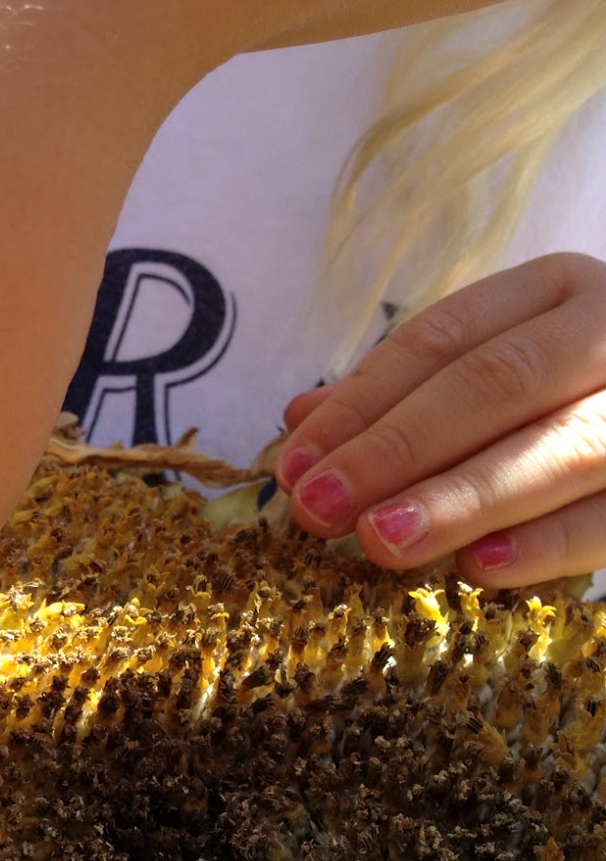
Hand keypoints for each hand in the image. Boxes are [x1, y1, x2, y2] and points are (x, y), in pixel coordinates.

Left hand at [277, 253, 605, 586]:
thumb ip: (404, 395)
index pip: (442, 340)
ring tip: (380, 539)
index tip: (295, 464)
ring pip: (558, 448)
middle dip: (395, 449)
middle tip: (317, 506)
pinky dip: (546, 544)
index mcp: (556, 292)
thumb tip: (300, 420)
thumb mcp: (493, 369)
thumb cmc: (565, 395)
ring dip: (460, 499)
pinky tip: (476, 568)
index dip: (360, 403)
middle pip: (494, 384)